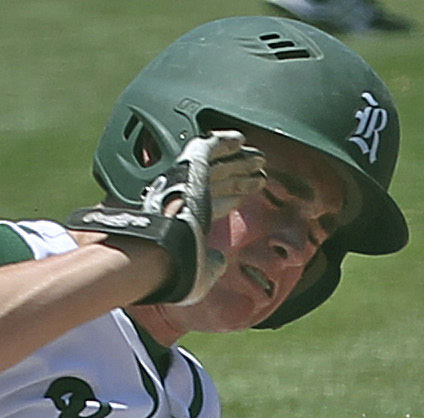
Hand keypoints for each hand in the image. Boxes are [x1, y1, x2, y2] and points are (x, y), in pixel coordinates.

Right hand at [139, 130, 265, 304]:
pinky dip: (224, 142)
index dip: (228, 200)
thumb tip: (220, 261)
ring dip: (239, 162)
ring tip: (258, 161)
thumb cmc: (177, 265)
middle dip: (239, 177)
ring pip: (218, 165)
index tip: (241, 199)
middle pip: (218, 182)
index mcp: (184, 219)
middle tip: (257, 173)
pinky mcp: (191, 163)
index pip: (211, 205)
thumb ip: (211, 264)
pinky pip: (209, 146)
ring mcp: (187, 178)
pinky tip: (240, 140)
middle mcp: (184, 195)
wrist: (164, 248)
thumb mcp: (200, 270)